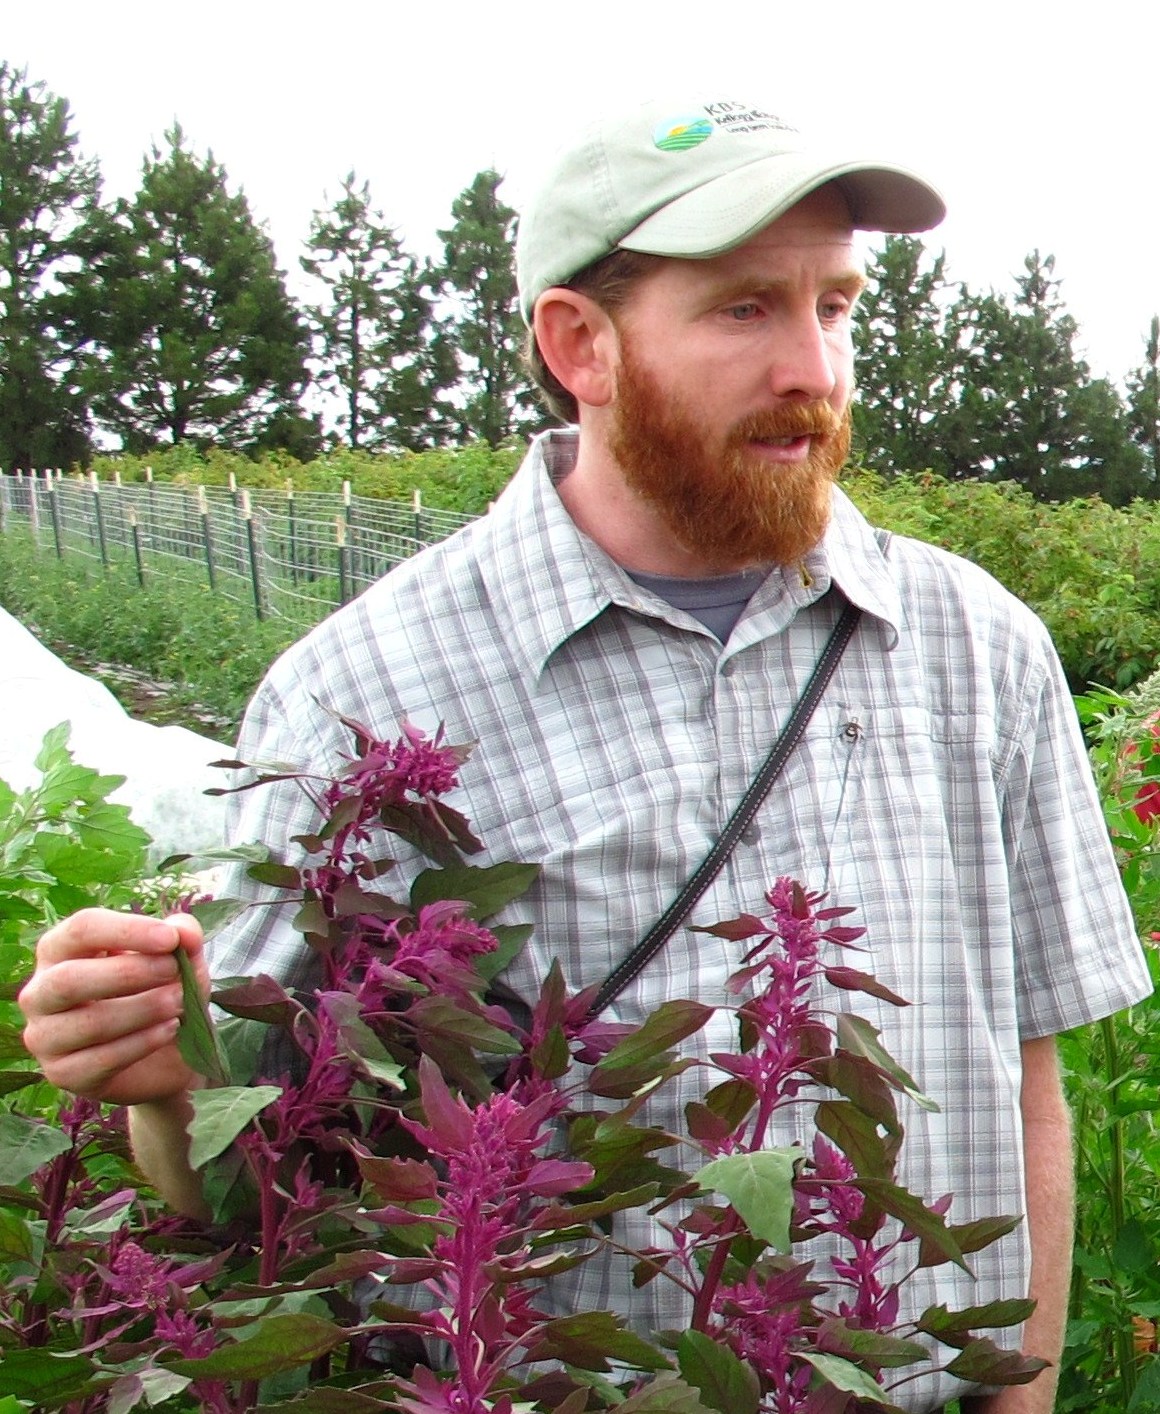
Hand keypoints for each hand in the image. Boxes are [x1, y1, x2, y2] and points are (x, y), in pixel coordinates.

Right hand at [19, 908, 207, 1106]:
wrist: (162, 1056)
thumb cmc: (158, 991)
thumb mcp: (177, 959)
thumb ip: (182, 937)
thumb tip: (184, 931)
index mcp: (60, 950)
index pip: (81, 929)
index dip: (127, 931)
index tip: (171, 939)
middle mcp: (40, 992)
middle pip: (70, 979)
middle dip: (129, 973)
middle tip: (174, 972)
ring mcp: (45, 1037)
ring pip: (88, 1023)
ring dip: (143, 1010)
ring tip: (178, 1003)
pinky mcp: (62, 1073)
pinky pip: (101, 1059)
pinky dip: (142, 1042)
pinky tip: (169, 1030)